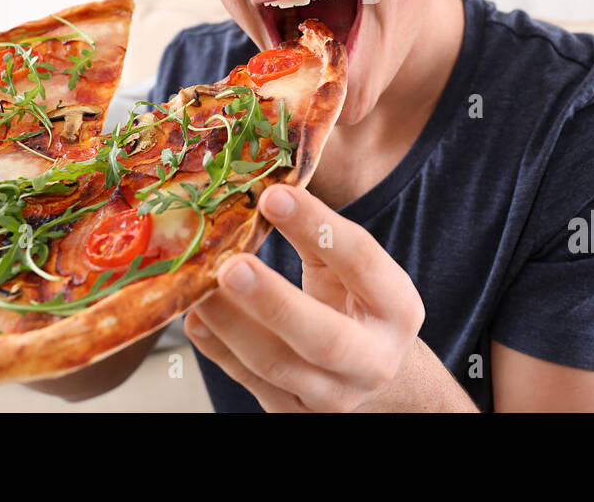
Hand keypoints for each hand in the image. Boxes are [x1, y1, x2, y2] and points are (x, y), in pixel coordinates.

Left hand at [183, 183, 441, 411]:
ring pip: (278, 366)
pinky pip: (251, 383)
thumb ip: (318, 235)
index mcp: (396, 307)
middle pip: (324, 337)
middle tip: (230, 265)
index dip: (317, 226)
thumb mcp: (354, 270)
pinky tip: (196, 318)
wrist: (374, 377)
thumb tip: (262, 179)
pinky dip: (218, 350)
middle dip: (273, 301)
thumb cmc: (358, 307)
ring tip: (198, 288)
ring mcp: (334, 396)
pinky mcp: (296, 415)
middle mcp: (372, 358)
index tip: (273, 195)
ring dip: (231, 325)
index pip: (361, 262)